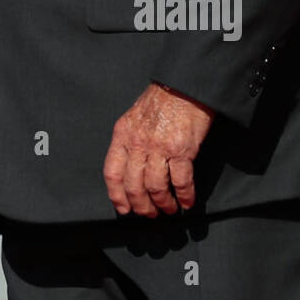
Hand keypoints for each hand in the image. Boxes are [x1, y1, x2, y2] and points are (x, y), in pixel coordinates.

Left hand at [103, 82, 213, 216]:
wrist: (184, 84)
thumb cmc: (161, 100)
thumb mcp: (134, 117)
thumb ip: (130, 141)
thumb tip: (131, 169)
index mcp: (122, 134)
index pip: (112, 172)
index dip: (117, 196)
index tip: (124, 209)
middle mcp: (138, 142)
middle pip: (134, 185)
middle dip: (142, 206)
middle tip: (150, 215)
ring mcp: (159, 146)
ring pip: (156, 187)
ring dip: (163, 204)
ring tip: (170, 209)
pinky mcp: (182, 149)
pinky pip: (181, 181)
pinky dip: (184, 196)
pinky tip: (187, 202)